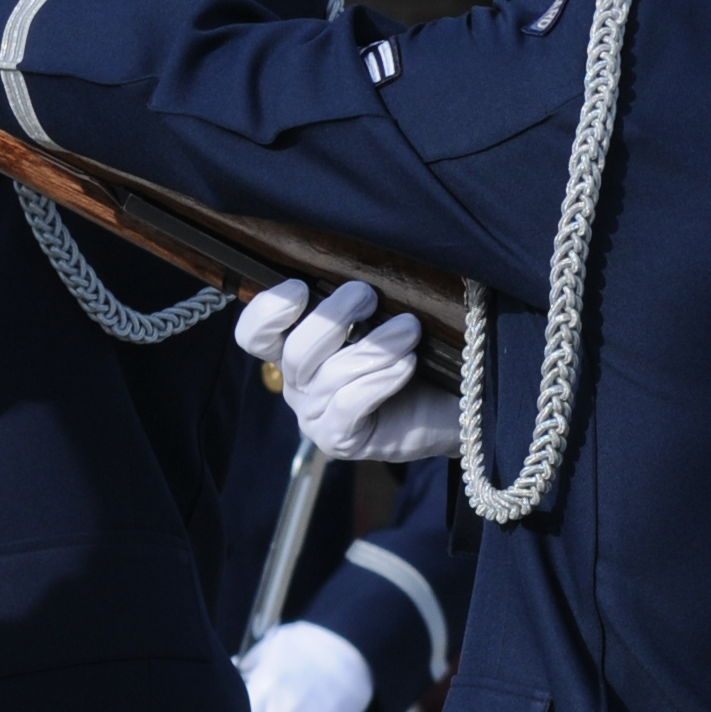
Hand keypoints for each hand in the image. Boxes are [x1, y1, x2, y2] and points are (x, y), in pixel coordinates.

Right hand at [235, 278, 455, 463]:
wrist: (456, 404)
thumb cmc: (419, 355)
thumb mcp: (384, 320)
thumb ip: (358, 303)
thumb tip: (354, 272)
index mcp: (296, 349)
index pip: (254, 335)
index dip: (268, 312)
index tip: (303, 288)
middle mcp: (298, 383)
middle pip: (294, 351)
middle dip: (332, 318)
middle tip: (369, 296)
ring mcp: (314, 415)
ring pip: (328, 376)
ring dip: (374, 348)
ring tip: (410, 330)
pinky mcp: (338, 440)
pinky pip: (348, 404)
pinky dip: (379, 380)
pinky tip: (407, 364)